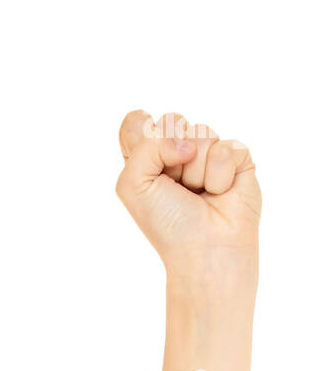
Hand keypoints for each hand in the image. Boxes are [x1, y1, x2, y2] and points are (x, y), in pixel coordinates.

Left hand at [115, 110, 260, 286]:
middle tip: (175, 186)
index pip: (137, 122)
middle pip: (171, 120)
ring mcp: (208, 155)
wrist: (205, 250)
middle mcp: (177, 154)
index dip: (141, 134)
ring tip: (199, 194)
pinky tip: (220, 194)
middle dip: (170, 153)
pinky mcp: (237, 159)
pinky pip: (227, 147)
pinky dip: (220, 176)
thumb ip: (144, 145)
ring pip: (201, 132)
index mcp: (148, 160)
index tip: (149, 166)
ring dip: (196, 171)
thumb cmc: (168, 225)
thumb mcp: (133, 185)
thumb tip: (187, 141)